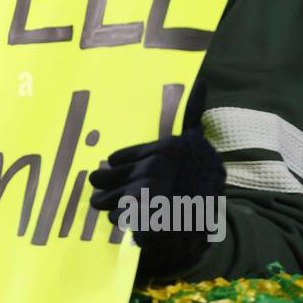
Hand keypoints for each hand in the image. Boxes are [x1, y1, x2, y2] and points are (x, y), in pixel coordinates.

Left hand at [88, 83, 225, 280]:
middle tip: (94, 183)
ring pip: (118, 195)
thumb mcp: (195, 144)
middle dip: (107, 181)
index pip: (129, 155)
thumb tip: (201, 81)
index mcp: (168, 149)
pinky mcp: (149, 219)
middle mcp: (160, 169)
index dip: (119, 162)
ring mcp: (153, 196)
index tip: (111, 164)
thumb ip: (192, 113)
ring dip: (108, 200)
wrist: (208, 221)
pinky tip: (121, 218)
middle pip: (120, 176)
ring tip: (98, 203)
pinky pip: (124, 216)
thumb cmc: (198, 179)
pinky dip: (122, 217)